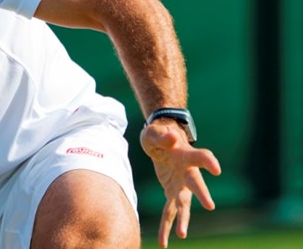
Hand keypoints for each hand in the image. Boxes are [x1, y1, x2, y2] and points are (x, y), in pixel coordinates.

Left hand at [140, 119, 221, 247]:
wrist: (161, 140)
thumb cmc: (159, 134)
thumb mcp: (155, 132)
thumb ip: (163, 136)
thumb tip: (173, 137)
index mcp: (186, 154)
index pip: (201, 157)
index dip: (209, 162)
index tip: (216, 169)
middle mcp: (188, 172)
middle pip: (196, 183)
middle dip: (202, 194)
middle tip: (210, 206)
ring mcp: (181, 184)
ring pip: (183, 204)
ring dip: (182, 219)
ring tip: (181, 234)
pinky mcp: (172, 192)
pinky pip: (169, 211)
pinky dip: (165, 226)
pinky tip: (164, 242)